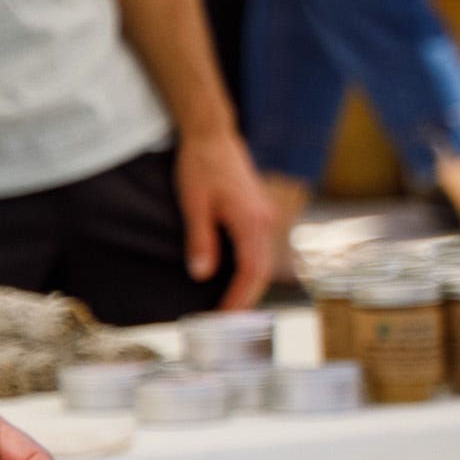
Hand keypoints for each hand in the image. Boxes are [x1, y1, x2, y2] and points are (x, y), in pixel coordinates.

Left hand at [171, 125, 287, 306]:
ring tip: (232, 307)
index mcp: (251, 221)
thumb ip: (201, 240)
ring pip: (263, 261)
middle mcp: (265, 221)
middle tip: (229, 324)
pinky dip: (250, 269)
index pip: (251, 271)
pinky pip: (260, 248)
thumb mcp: (193, 204)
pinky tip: (236, 279)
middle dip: (247, 299)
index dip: (239, 298)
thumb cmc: (200, 166)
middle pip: (262, 271)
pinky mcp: (259, 213)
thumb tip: (201, 274)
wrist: (212, 135)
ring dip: (249, 285)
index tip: (225, 319)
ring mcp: (265, 216)